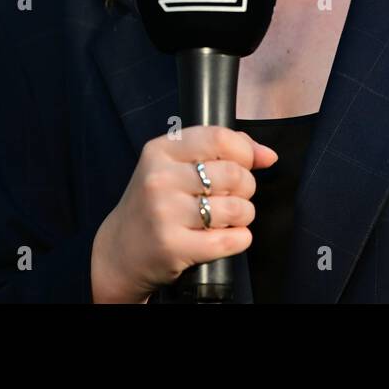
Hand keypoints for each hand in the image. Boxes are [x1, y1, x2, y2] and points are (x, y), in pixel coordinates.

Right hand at [90, 125, 276, 302]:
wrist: (120, 250)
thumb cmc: (155, 204)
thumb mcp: (174, 166)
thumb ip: (221, 150)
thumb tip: (268, 155)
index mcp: (160, 151)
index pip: (219, 138)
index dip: (244, 152)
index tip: (247, 164)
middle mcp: (160, 178)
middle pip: (234, 174)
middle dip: (246, 188)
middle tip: (232, 196)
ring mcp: (165, 212)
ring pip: (237, 208)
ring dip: (243, 216)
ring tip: (226, 218)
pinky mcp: (174, 245)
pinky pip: (232, 239)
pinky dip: (239, 239)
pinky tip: (223, 237)